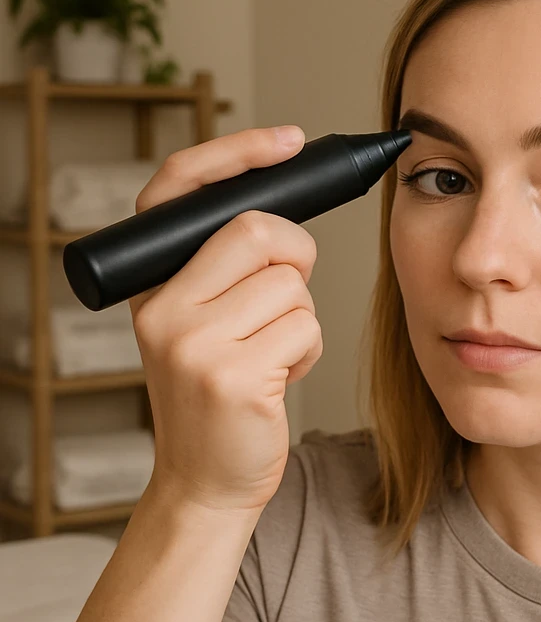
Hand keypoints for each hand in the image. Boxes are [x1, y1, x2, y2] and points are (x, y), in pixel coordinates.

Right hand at [129, 125, 321, 513]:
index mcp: (151, 285)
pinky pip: (304, 327)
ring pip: (291, 284)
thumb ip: (223, 271)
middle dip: (296, 251)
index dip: (235, 153)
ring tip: (273, 353)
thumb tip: (282, 216)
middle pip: (255, 230)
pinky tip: (280, 378)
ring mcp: (193, 344)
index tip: (287, 140)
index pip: (179, 191)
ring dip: (300, 316)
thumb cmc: (219, 396)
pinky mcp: (233, 378)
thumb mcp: (202, 325)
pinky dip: (308, 350)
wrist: (207, 481)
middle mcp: (161, 309)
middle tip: (292, 285)